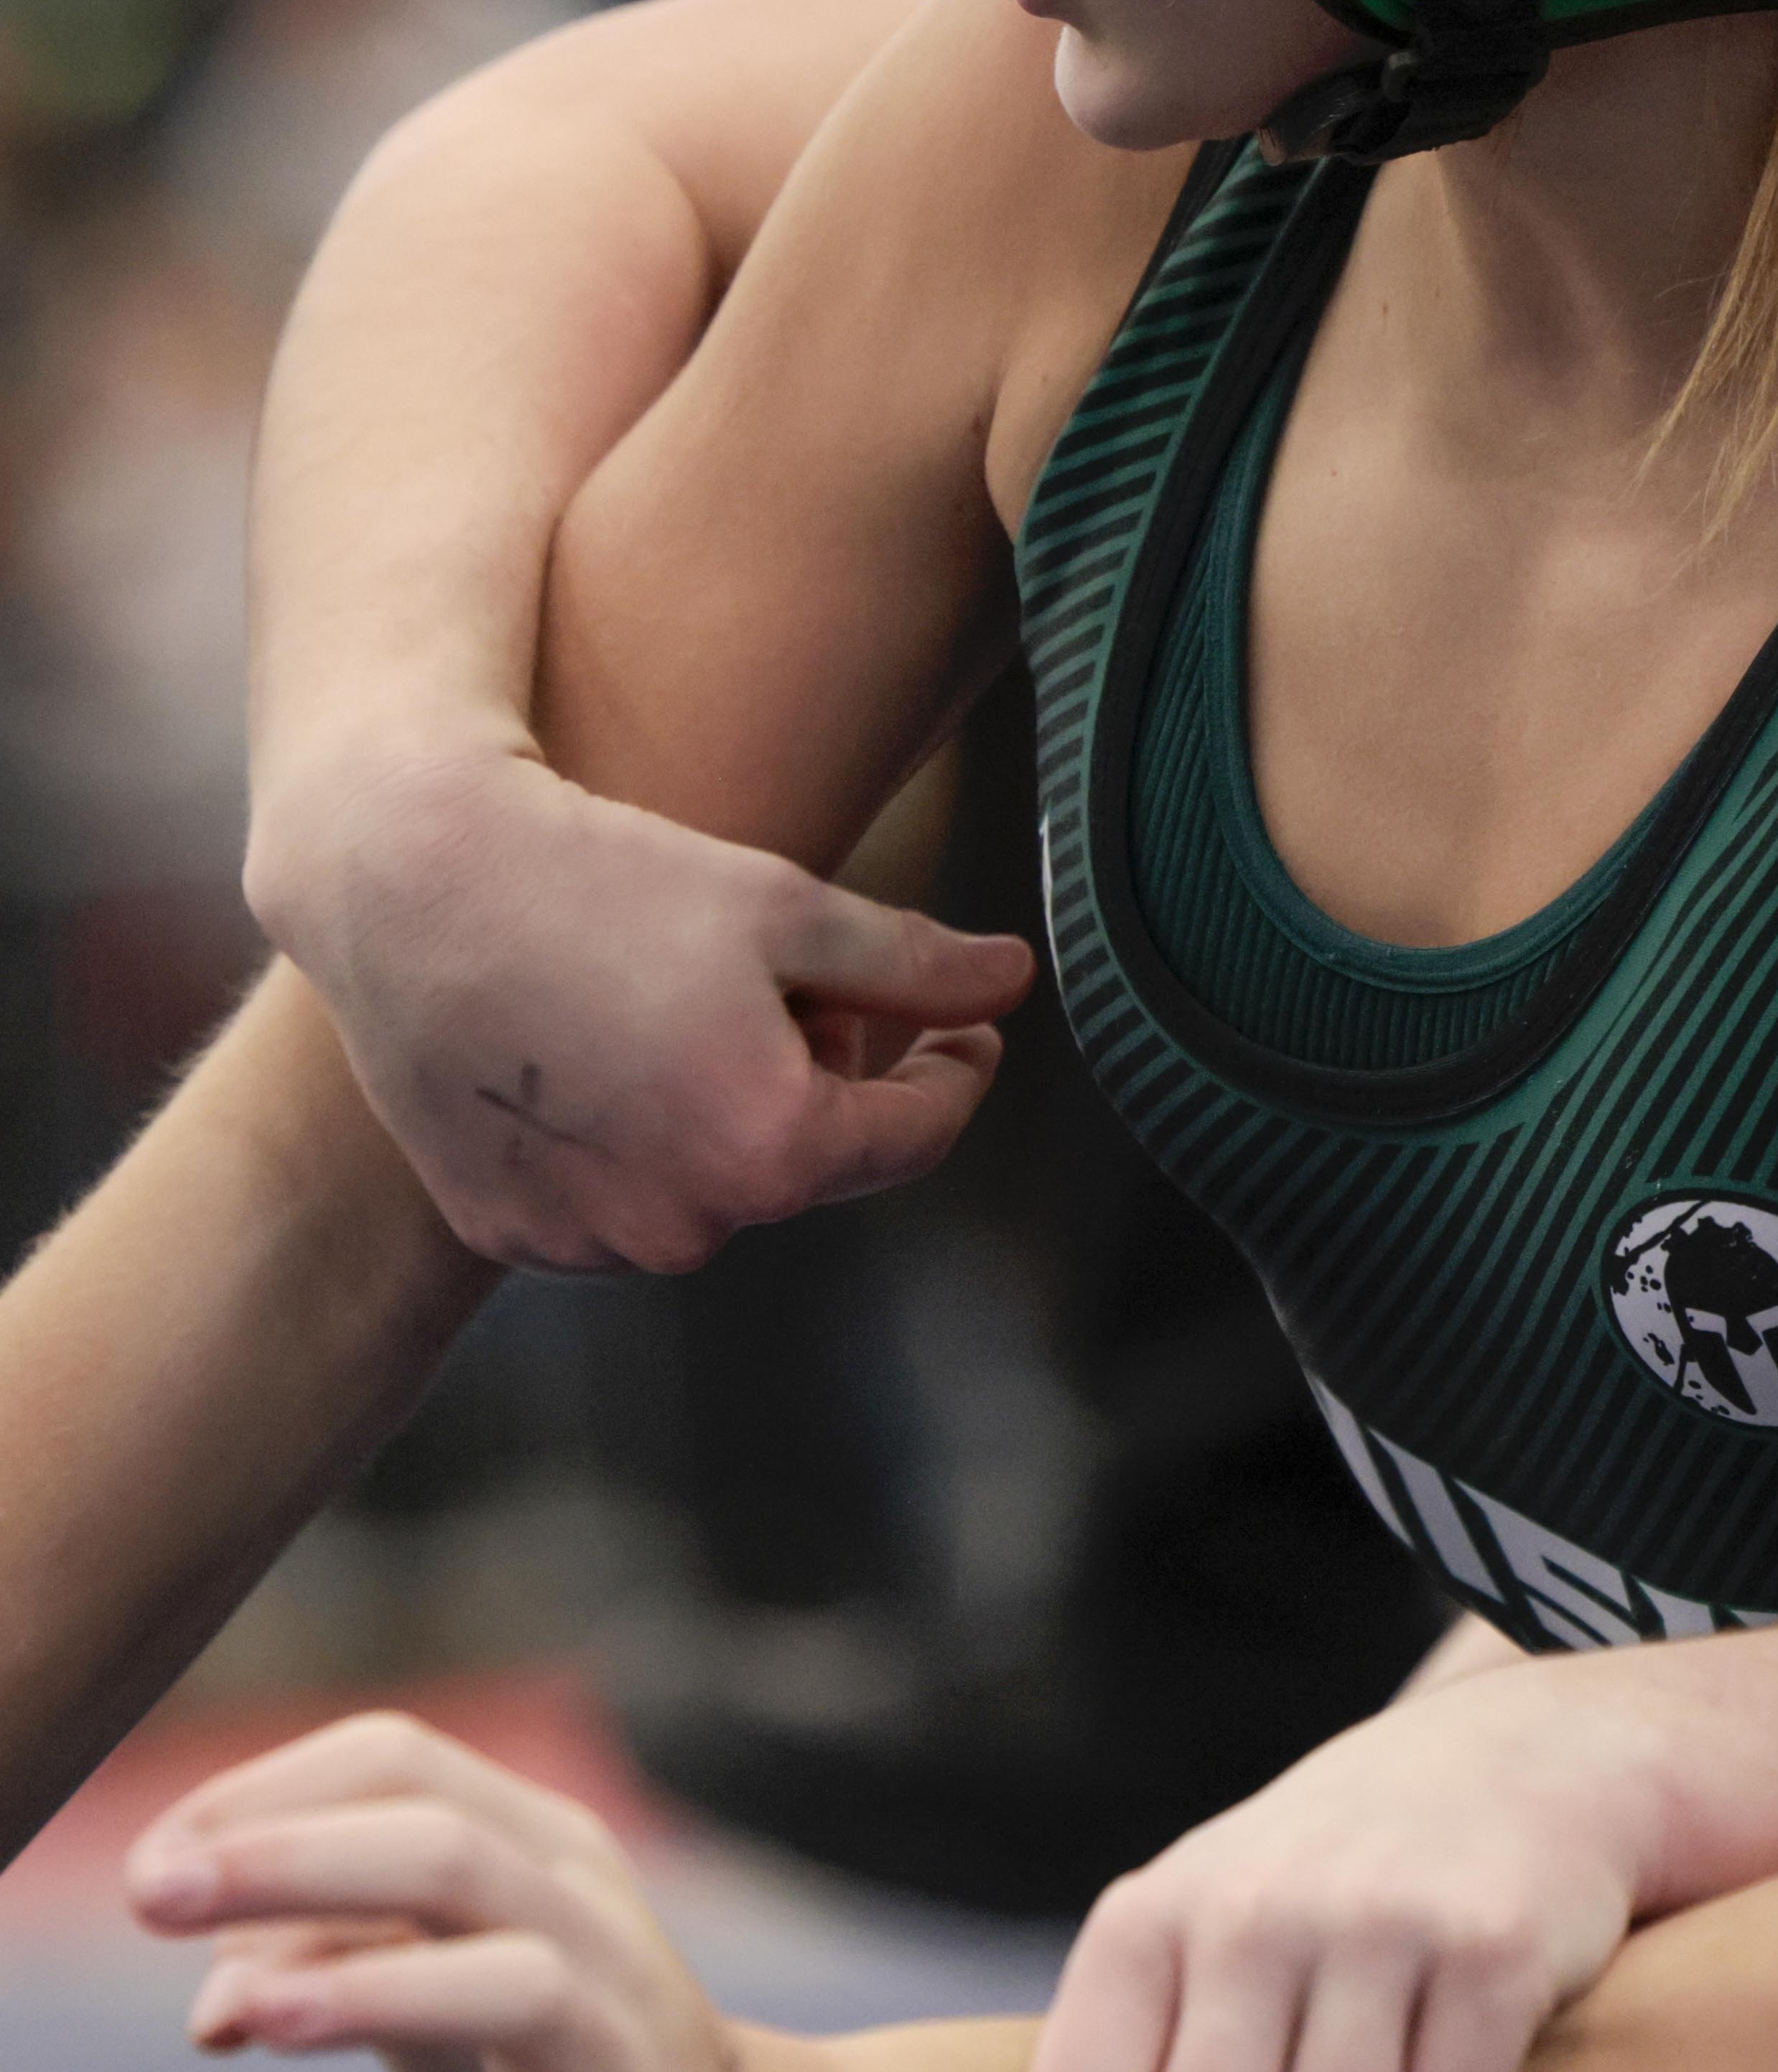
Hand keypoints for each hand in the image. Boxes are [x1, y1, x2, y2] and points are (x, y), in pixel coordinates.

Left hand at [126, 1710, 742, 2069]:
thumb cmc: (550, 2065)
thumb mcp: (443, 2005)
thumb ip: (346, 1973)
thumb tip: (218, 1991)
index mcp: (530, 1838)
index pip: (392, 1757)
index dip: (264, 1790)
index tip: (157, 1857)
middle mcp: (572, 1874)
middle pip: (420, 1802)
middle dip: (273, 1838)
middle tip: (144, 1888)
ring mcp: (606, 1953)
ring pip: (460, 1871)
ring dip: (318, 1893)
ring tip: (208, 1979)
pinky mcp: (612, 2044)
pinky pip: (504, 1993)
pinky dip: (377, 1992)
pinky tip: (280, 2019)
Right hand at [252, 735, 1032, 1274]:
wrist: (413, 884)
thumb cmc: (613, 879)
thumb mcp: (789, 906)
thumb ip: (917, 964)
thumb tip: (1017, 982)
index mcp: (773, 1148)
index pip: (918, 1133)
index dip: (957, 1069)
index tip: (968, 1023)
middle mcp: (685, 1225)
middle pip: (810, 1158)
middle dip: (832, 1078)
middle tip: (806, 981)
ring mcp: (588, 1243)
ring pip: (715, 1183)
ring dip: (733, 1112)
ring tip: (687, 1001)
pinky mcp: (509, 1234)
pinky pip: (618, 1199)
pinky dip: (640, 1137)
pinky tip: (609, 1045)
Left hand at [1035, 1656, 1666, 2071]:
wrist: (1535, 1752)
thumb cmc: (1345, 1874)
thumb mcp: (1218, 1925)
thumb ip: (1148, 2045)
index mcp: (1159, 1920)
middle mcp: (1254, 1912)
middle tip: (1303, 2067)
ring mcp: (1375, 1927)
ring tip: (1370, 2052)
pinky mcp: (1489, 1952)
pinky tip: (1444, 2055)